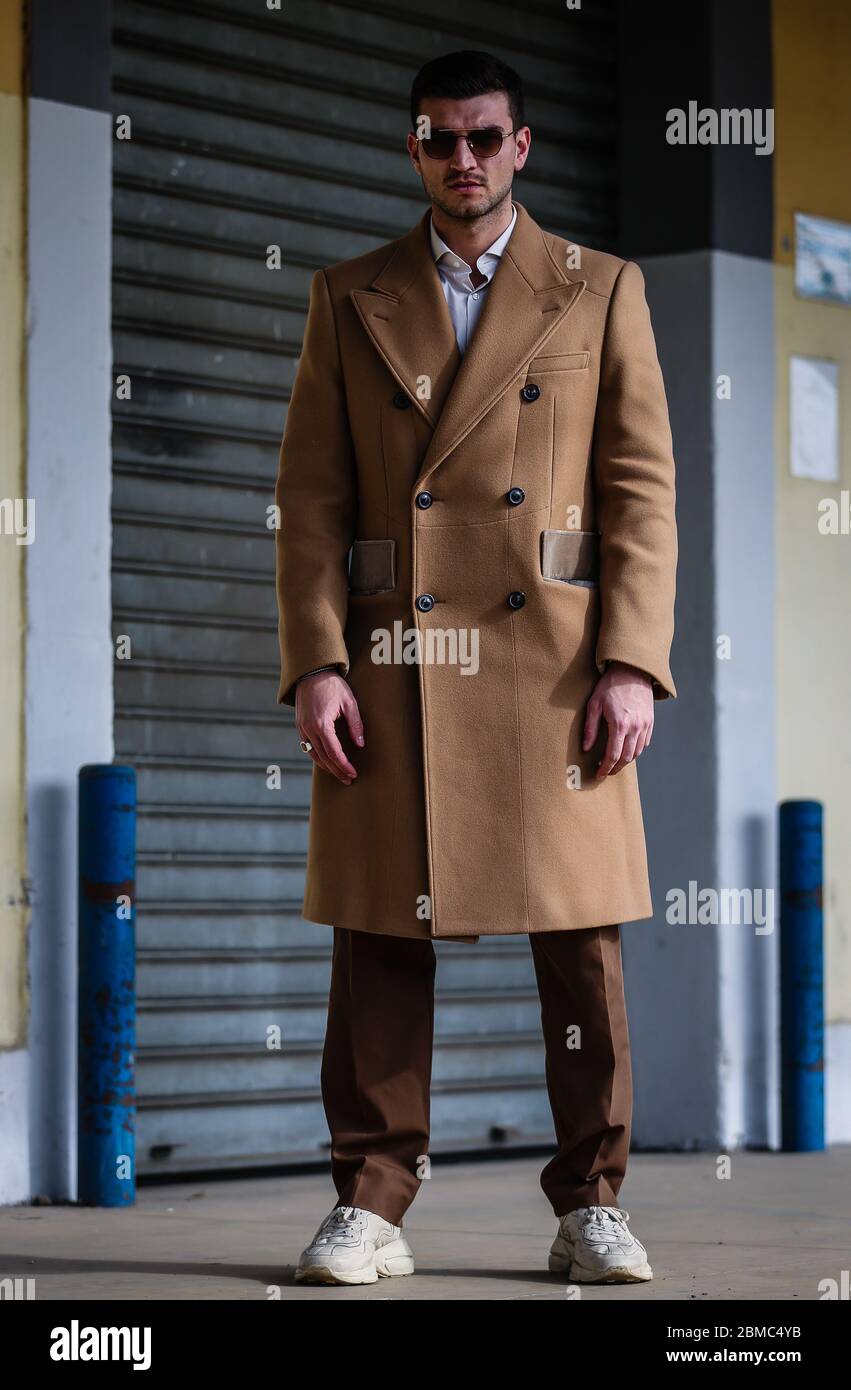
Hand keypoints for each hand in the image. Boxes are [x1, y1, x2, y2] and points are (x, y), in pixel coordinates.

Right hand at [295, 672, 363, 784]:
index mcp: (322, 724)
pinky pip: (307, 747)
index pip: (334, 752)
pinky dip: (317, 757)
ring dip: (326, 766)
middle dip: (337, 770)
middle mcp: (309, 729)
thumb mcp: (349, 702)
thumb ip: (355, 724)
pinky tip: (326, 761)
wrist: (311, 673)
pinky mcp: (299, 726)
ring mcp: (302, 728)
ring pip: (313, 755)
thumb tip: (360, 744)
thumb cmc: (332, 685)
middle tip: (348, 779)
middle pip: (323, 758)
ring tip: (339, 774)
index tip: (353, 773)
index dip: (344, 765)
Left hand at [583, 661, 653, 778]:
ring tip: (615, 762)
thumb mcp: (594, 704)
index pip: (613, 756)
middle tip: (606, 771)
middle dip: (615, 768)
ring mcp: (645, 725)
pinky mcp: (650, 721)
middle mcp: (635, 727)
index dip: (606, 769)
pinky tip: (627, 749)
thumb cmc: (610, 685)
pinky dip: (636, 750)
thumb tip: (586, 748)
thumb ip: (590, 728)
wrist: (632, 670)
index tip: (599, 774)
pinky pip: (645, 742)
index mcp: (619, 725)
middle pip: (626, 758)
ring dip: (626, 761)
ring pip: (637, 752)